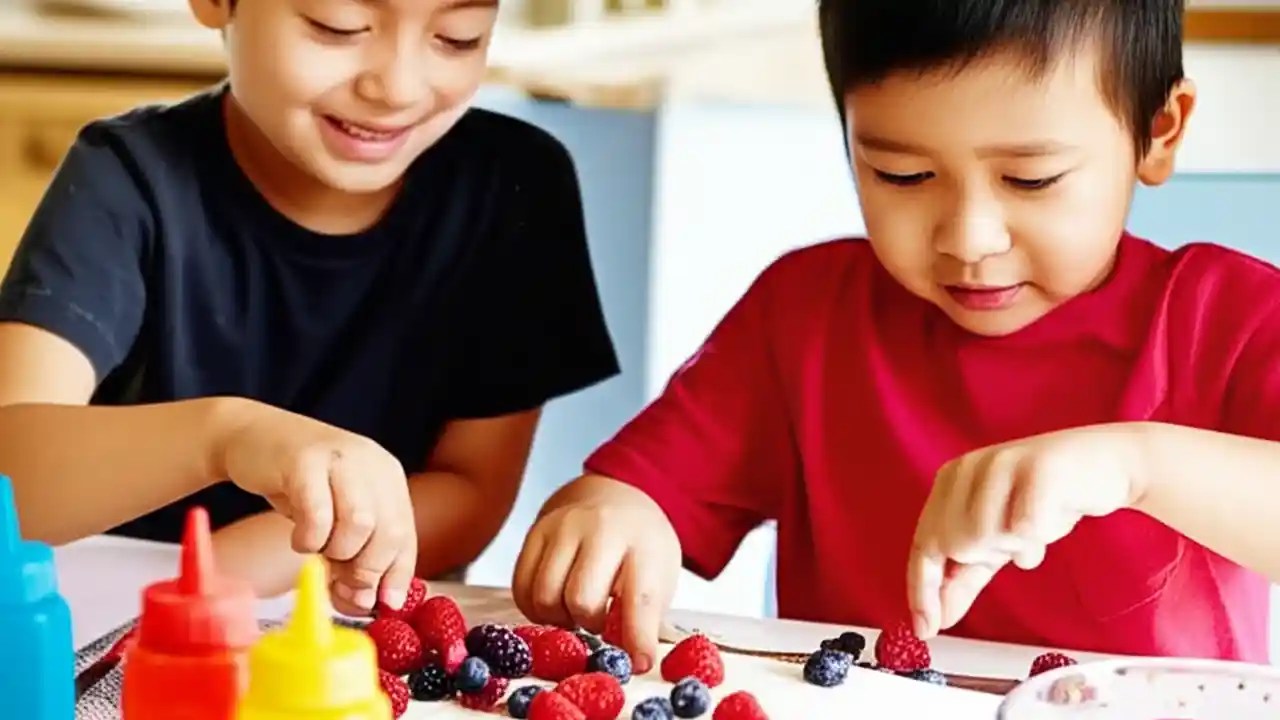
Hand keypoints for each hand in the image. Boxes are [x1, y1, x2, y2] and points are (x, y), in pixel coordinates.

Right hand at [213, 399, 416, 613]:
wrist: (249, 436)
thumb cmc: (296, 483)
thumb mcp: (334, 521)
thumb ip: (354, 558)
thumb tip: (369, 603)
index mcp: (388, 477)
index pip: (406, 535)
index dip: (396, 575)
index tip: (382, 603)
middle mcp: (372, 463)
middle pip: (388, 533)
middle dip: (365, 571)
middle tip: (339, 582)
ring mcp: (341, 458)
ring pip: (360, 525)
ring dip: (336, 551)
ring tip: (316, 546)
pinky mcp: (306, 461)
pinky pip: (318, 515)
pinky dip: (308, 538)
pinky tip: (299, 535)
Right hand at [512, 479, 679, 673]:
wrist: (613, 495)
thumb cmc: (638, 544)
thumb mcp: (658, 573)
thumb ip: (645, 614)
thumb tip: (629, 660)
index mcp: (643, 543)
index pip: (640, 598)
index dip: (638, 639)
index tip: (638, 663)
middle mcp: (601, 529)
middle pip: (581, 599)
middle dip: (589, 624)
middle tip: (598, 621)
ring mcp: (563, 527)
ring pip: (545, 595)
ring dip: (559, 619)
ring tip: (575, 612)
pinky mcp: (534, 532)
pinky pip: (521, 586)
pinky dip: (535, 609)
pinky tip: (554, 604)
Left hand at [907, 424, 1145, 639]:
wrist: (1106, 466)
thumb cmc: (1044, 503)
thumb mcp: (996, 543)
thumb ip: (962, 578)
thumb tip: (936, 619)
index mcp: (948, 482)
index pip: (924, 544)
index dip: (922, 590)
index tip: (925, 630)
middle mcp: (966, 469)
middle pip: (953, 546)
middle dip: (987, 557)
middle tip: (1016, 540)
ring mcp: (998, 464)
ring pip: (983, 538)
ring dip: (1017, 546)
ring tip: (1036, 526)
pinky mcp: (1036, 468)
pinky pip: (1025, 527)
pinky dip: (1039, 537)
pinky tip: (1053, 519)